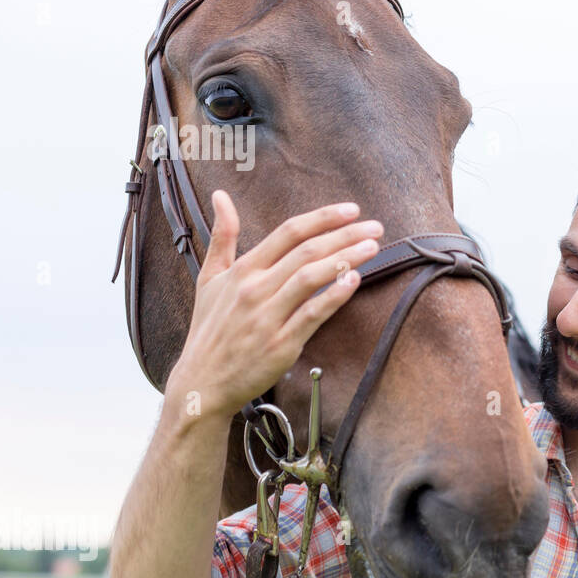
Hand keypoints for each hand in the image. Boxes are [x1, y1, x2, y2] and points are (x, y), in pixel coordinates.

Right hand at [166, 190, 382, 420]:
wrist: (201, 381)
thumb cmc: (210, 329)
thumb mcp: (209, 278)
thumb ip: (221, 236)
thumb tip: (220, 195)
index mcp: (242, 270)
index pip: (288, 233)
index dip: (323, 218)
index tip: (351, 210)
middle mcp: (255, 289)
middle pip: (306, 251)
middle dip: (344, 235)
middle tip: (375, 227)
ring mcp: (268, 316)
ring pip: (310, 278)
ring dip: (345, 259)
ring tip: (372, 248)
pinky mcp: (281, 344)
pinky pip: (312, 314)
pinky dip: (333, 296)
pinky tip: (354, 280)